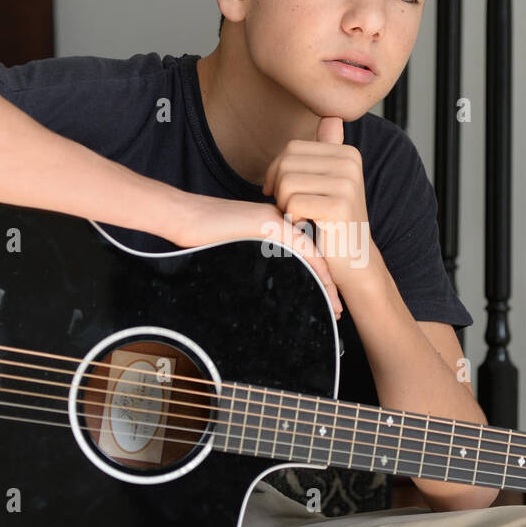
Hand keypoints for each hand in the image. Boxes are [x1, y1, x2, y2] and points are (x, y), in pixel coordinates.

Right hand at [166, 192, 343, 318]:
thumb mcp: (237, 251)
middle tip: (338, 310)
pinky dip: (317, 272)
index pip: (306, 256)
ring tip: (335, 308)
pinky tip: (325, 291)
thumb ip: (255, 261)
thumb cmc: (203, 237)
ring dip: (327, 284)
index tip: (328, 302)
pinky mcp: (273, 226)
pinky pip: (304, 251)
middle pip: (315, 257)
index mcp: (273, 229)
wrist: (187, 216)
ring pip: (315, 256)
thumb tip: (263, 290)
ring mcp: (279, 223)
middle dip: (329, 286)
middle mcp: (281, 224)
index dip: (320, 280)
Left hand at [261, 117, 371, 290]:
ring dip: (285, 206)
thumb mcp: (331, 182)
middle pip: (286, 163)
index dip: (278, 173)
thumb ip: (329, 150)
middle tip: (294, 211)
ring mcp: (347, 183)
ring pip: (286, 182)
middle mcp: (350, 162)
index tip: (285, 195)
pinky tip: (307, 229)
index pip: (291, 149)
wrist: (355, 262)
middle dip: (280, 190)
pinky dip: (292, 220)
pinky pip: (292, 203)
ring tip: (302, 219)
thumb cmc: (333, 225)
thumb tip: (332, 117)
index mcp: (347, 153)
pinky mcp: (339, 205)